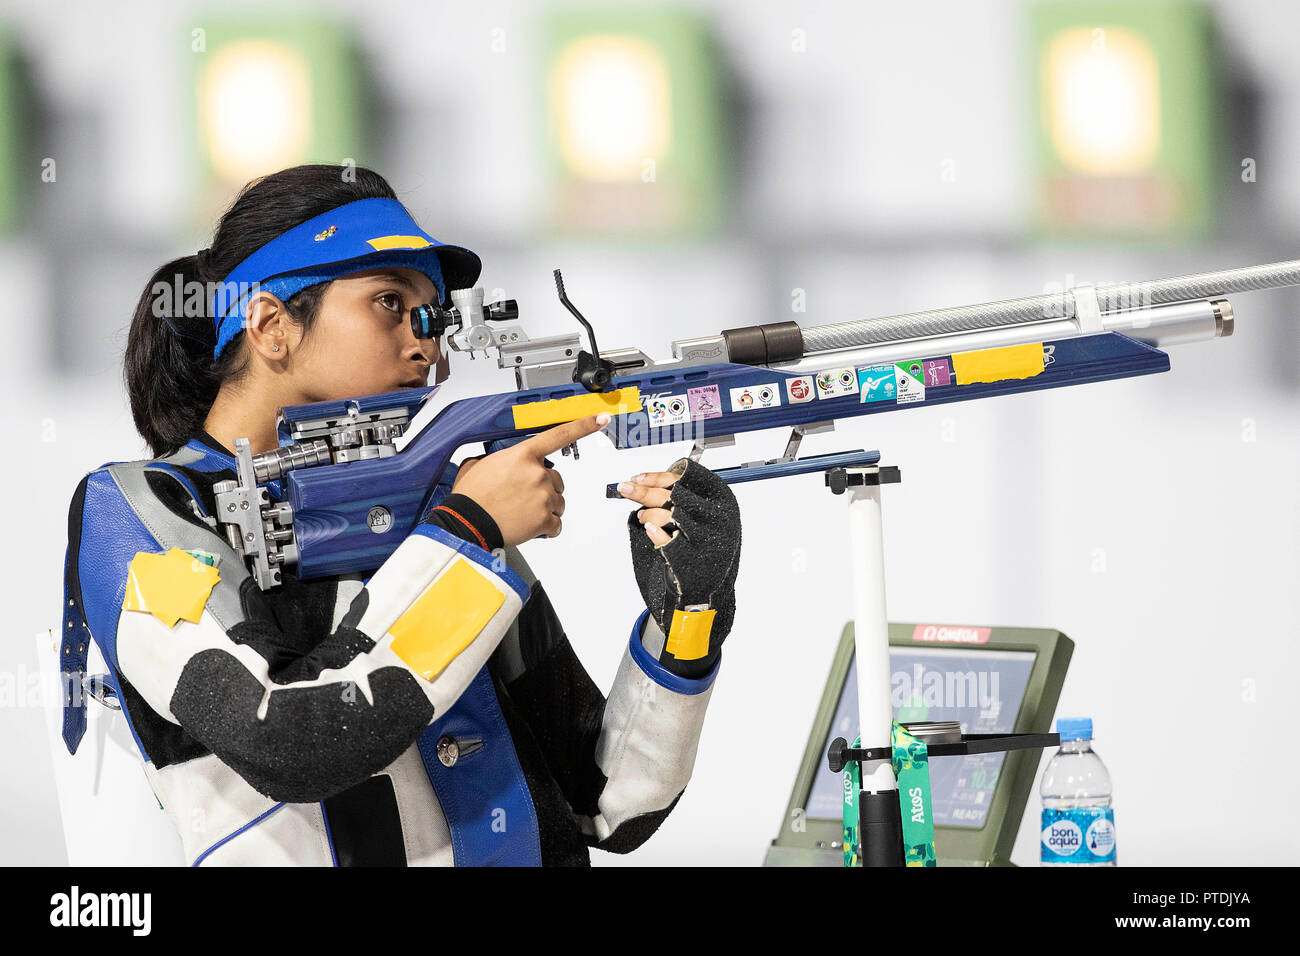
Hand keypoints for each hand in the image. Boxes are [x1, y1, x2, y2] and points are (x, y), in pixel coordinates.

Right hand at [452, 413, 607, 546]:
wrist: (466, 523)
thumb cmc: (471, 497)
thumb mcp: (479, 464)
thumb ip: (500, 458)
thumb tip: (503, 463)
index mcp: (523, 455)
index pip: (560, 435)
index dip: (584, 425)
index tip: (602, 418)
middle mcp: (538, 473)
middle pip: (556, 480)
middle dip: (543, 489)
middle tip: (521, 498)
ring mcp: (544, 497)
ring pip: (558, 503)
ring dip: (545, 509)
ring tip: (521, 513)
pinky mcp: (544, 519)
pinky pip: (556, 525)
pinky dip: (545, 529)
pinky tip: (528, 527)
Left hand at [621, 458, 741, 673]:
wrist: (708, 596)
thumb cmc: (702, 553)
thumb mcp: (702, 520)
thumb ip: (682, 499)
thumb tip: (647, 482)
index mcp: (723, 503)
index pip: (687, 479)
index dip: (658, 477)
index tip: (638, 477)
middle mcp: (718, 519)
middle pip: (674, 495)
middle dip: (644, 491)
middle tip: (625, 488)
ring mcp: (707, 539)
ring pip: (667, 515)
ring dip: (648, 514)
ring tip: (643, 518)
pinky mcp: (692, 559)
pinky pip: (665, 539)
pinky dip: (653, 533)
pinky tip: (649, 532)